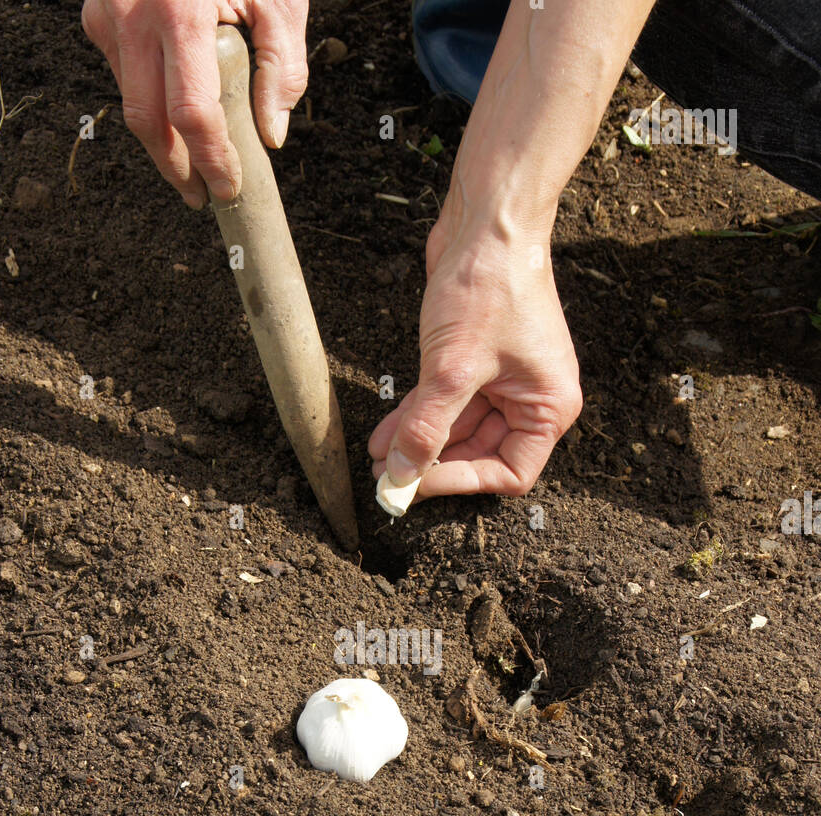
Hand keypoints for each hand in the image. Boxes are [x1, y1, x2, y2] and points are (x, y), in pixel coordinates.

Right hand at [81, 0, 308, 207]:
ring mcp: (108, 14)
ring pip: (130, 103)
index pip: (191, 114)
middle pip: (149, 122)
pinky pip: (121, 74)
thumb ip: (281, 68)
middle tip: (204, 194)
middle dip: (177, 168)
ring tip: (194, 163)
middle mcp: (134, 15)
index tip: (227, 188)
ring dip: (162, 141)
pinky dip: (148, 99)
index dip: (210, 161)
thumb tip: (270, 135)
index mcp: (181, 13)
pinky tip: (174, 107)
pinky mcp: (98, 14)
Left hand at [369, 213, 582, 499]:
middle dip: (433, 463)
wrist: (488, 221)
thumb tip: (402, 475)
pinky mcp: (476, 360)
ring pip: (458, 428)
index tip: (418, 483)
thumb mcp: (453, 368)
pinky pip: (447, 402)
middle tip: (389, 477)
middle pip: (481, 454)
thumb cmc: (491, 285)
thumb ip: (427, 427)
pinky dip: (417, 416)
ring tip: (378, 458)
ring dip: (418, 442)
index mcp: (549, 407)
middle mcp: (532, 398)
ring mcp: (504, 379)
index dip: (462, 480)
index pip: (510, 472)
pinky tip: (385, 432)